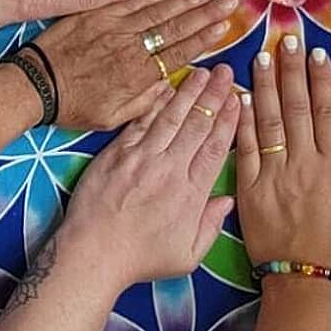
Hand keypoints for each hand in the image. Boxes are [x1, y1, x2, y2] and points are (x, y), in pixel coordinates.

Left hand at [28, 0, 239, 128]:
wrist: (34, 85)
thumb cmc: (73, 106)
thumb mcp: (113, 118)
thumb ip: (146, 103)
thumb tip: (171, 87)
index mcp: (139, 75)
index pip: (182, 52)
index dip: (207, 37)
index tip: (226, 25)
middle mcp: (132, 47)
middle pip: (178, 26)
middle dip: (208, 13)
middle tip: (231, 0)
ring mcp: (114, 27)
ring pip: (158, 10)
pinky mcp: (97, 14)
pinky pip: (129, 0)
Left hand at [55, 65, 238, 288]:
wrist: (91, 255)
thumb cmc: (139, 260)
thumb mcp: (187, 256)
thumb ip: (211, 227)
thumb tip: (227, 200)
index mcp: (191, 194)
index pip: (216, 148)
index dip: (229, 121)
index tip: (238, 100)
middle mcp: (170, 169)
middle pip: (198, 125)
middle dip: (214, 95)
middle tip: (226, 72)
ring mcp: (142, 158)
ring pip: (172, 117)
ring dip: (189, 91)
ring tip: (203, 71)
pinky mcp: (117, 153)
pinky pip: (141, 121)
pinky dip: (155, 102)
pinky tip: (166, 86)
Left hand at [237, 35, 330, 276]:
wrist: (306, 286)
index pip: (325, 112)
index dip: (320, 79)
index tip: (317, 51)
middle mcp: (302, 165)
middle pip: (294, 107)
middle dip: (290, 69)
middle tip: (285, 37)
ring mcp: (272, 176)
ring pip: (267, 121)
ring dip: (264, 85)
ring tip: (260, 56)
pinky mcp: (248, 191)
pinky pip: (243, 151)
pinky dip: (241, 122)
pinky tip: (239, 97)